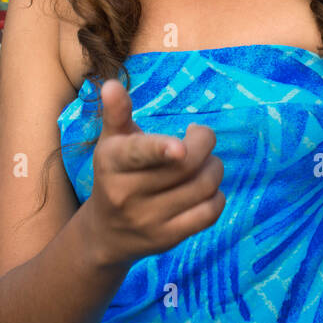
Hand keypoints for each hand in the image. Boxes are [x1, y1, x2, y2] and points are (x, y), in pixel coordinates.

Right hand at [86, 78, 224, 269]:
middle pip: (186, 164)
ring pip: (203, 186)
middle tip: (200, 136)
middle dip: (204, 143)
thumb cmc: (115, 175)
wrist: (105, 233)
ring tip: (205, 162)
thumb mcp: (111, 143)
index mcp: (112, 162)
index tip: (179, 148)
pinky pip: (209, 213)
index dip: (160, 149)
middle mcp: (127, 193)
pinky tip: (206, 187)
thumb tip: (112, 84)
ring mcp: (148, 219)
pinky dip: (217, 195)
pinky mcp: (167, 239)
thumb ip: (116, 113)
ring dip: (214, 167)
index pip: (138, 153)